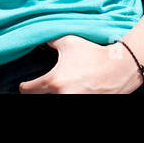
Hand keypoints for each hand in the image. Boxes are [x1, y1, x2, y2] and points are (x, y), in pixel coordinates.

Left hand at [18, 35, 142, 93]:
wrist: (118, 68)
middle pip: (37, 99)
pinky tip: (68, 90)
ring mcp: (73, 102)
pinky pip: (67, 102)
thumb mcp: (70, 41)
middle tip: (41, 86)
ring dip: (51, 95)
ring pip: (52, 101)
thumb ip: (51, 40)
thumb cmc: (93, 54)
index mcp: (54, 81)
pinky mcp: (84, 104)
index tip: (25, 84)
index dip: (24, 86)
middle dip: (38, 92)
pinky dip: (65, 95)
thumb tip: (39, 38)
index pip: (27, 90)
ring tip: (56, 89)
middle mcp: (61, 96)